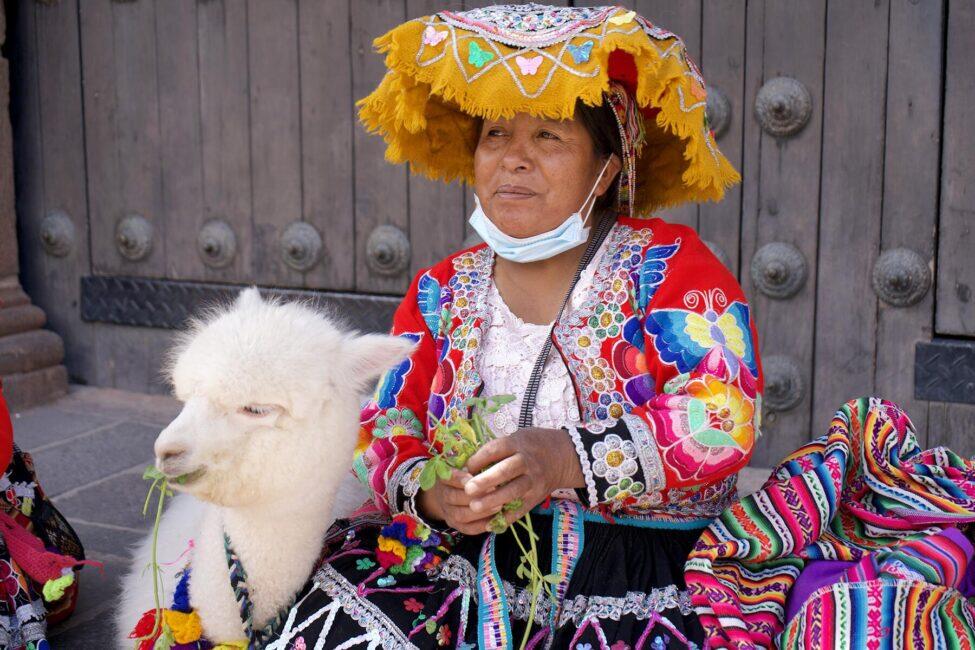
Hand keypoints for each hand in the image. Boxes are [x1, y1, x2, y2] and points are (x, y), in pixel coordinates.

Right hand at [417, 469, 502, 534]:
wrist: (450, 490)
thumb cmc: (465, 472)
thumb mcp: (465, 464)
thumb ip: (474, 464)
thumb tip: (491, 463)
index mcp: (443, 477)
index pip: (448, 477)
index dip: (460, 478)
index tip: (473, 477)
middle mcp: (443, 495)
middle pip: (454, 497)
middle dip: (475, 495)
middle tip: (495, 491)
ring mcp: (448, 512)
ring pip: (461, 515)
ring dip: (481, 512)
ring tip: (499, 506)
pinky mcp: (456, 524)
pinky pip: (467, 529)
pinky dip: (481, 526)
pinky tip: (495, 521)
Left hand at [462, 427, 583, 531]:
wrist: (563, 457)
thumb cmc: (531, 446)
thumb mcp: (516, 438)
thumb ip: (496, 450)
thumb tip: (468, 466)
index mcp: (517, 444)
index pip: (495, 450)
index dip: (478, 459)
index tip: (465, 468)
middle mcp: (527, 462)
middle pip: (505, 471)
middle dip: (485, 481)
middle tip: (467, 489)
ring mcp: (533, 480)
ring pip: (513, 491)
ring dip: (493, 500)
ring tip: (474, 507)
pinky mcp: (537, 496)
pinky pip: (521, 508)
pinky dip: (506, 517)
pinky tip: (490, 523)